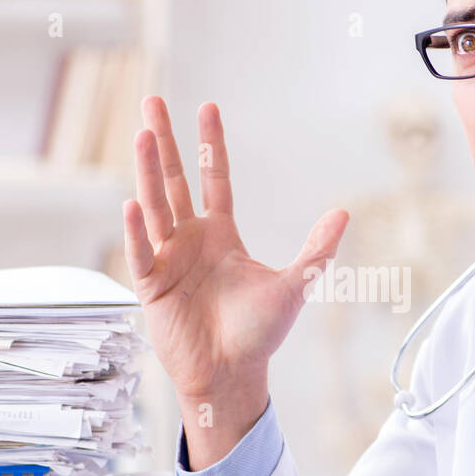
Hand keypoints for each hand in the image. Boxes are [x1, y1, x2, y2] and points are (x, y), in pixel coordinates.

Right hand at [122, 97, 347, 464]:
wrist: (230, 374)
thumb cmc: (259, 335)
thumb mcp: (294, 286)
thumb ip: (316, 250)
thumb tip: (343, 213)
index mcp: (221, 236)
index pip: (213, 178)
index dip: (209, 144)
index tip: (206, 107)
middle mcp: (190, 240)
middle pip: (174, 180)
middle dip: (164, 142)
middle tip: (151, 101)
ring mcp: (168, 259)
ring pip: (155, 206)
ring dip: (148, 171)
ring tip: (143, 134)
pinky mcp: (152, 285)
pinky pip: (142, 252)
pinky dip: (136, 229)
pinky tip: (131, 202)